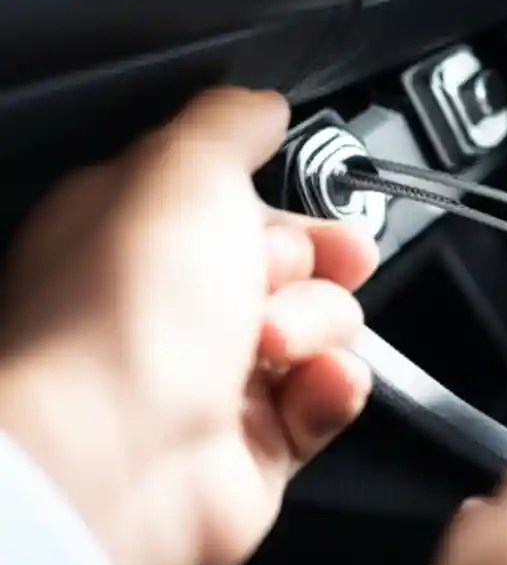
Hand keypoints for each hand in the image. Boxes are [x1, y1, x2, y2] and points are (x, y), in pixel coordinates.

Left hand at [0, 88, 378, 564]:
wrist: (117, 458)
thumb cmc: (125, 312)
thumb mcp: (182, 167)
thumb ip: (231, 123)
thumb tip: (263, 106)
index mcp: (143, 235)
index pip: (242, 205)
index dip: (289, 201)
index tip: (319, 204)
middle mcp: (175, 309)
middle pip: (293, 266)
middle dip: (319, 265)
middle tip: (320, 268)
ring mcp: (217, 379)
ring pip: (322, 331)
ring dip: (318, 328)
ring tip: (275, 345)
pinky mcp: (257, 446)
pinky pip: (329, 398)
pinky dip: (331, 389)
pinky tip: (309, 386)